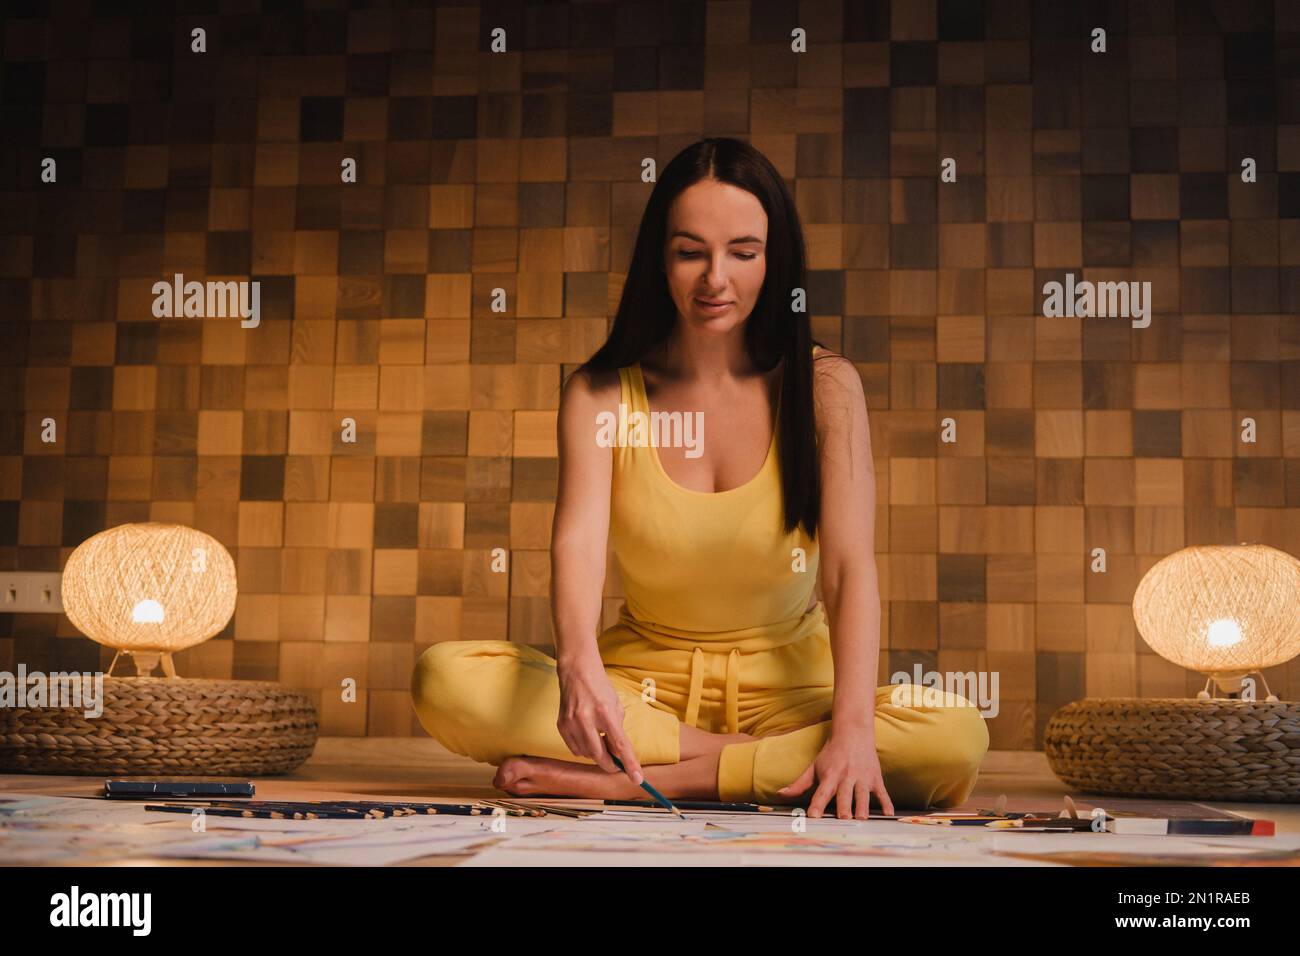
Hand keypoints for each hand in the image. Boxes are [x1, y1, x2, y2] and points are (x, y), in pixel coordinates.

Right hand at [555, 651, 644, 784]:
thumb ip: (618, 731)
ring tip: (600, 739)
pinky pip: (575, 750)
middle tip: (617, 765)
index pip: (620, 745)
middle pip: (600, 756)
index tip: (637, 778)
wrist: (577, 672)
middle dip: (610, 764)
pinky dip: (584, 749)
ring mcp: (571, 723)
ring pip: (587, 755)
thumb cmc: (600, 688)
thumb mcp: (616, 706)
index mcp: (605, 712)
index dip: (629, 764)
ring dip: (597, 754)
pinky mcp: (561, 726)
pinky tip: (588, 737)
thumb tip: (619, 755)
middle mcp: (586, 719)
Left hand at [776, 726, 893, 819]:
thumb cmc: (831, 753)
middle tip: (843, 819)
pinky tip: (889, 815)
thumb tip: (780, 794)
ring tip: (862, 818)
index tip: (814, 816)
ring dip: (862, 806)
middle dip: (843, 806)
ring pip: (863, 795)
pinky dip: (887, 803)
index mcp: (830, 776)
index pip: (822, 793)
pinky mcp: (875, 778)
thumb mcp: (813, 767)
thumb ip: (799, 784)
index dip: (817, 804)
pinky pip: (882, 792)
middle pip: (844, 795)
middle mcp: (846, 777)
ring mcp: (862, 778)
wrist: (853, 732)